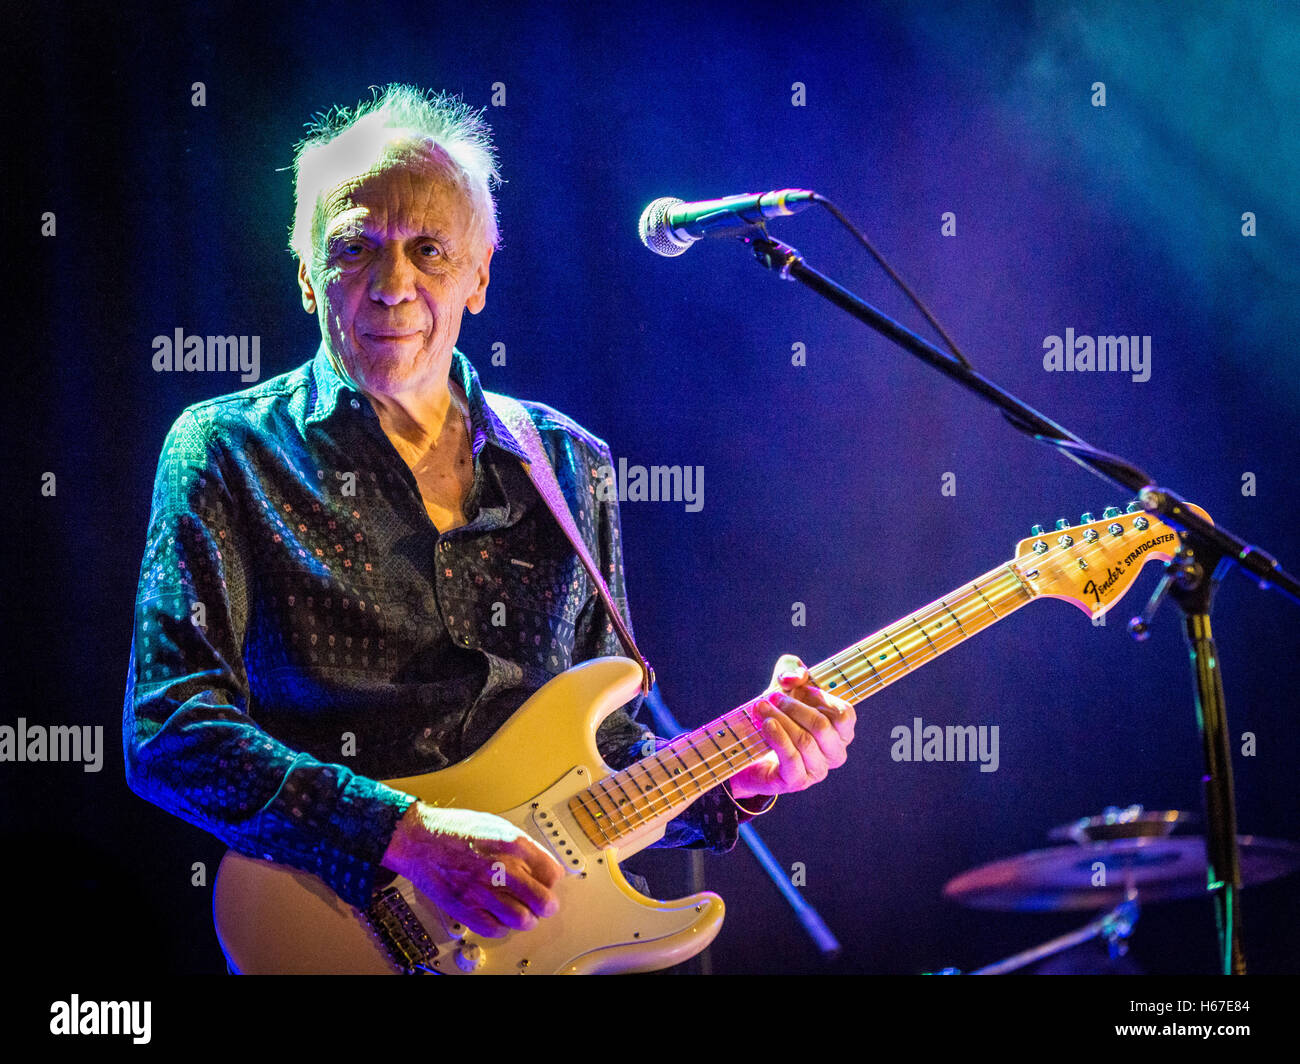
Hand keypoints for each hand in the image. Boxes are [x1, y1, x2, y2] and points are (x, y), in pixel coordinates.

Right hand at [381, 803, 563, 937]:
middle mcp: (504, 869)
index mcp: (515, 846)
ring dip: (525, 919)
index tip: (547, 883)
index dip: (552, 881)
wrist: (420, 838)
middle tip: (542, 905)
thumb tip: (541, 863)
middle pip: (544, 902)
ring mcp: (485, 891)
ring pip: (523, 921)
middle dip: (546, 905)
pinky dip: (501, 927)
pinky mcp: (465, 908)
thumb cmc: (455, 829)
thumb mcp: (498, 826)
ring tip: (520, 912)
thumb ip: (523, 846)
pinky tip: (498, 916)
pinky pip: (495, 930)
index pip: (554, 875)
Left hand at [726, 654, 855, 801]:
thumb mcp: (784, 686)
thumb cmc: (777, 715)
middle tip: (771, 696)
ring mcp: (817, 770)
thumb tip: (795, 677)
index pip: (844, 714)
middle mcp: (835, 753)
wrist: (750, 750)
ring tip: (760, 708)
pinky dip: (778, 738)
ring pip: (804, 741)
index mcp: (841, 732)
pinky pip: (792, 759)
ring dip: (780, 719)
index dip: (820, 698)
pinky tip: (766, 725)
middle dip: (793, 707)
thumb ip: (792, 670)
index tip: (799, 687)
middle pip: (821, 726)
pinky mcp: (797, 781)